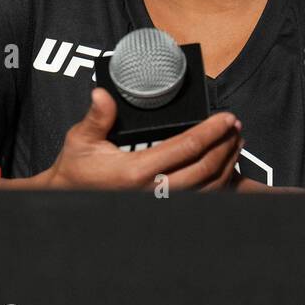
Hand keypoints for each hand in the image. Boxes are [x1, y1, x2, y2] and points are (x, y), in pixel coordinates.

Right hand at [31, 87, 243, 190]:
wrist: (69, 199)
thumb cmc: (77, 170)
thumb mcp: (81, 140)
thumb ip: (97, 117)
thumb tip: (102, 95)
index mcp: (137, 170)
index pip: (187, 146)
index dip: (212, 130)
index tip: (226, 117)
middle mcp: (153, 191)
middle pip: (206, 167)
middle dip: (226, 145)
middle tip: (235, 126)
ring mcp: (161, 204)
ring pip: (208, 187)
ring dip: (227, 163)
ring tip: (235, 143)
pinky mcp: (164, 209)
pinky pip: (201, 199)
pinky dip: (218, 183)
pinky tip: (224, 167)